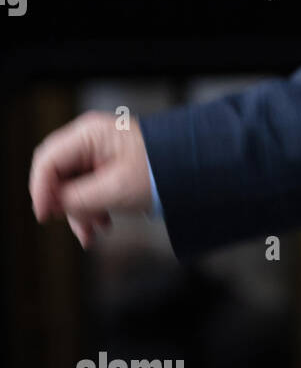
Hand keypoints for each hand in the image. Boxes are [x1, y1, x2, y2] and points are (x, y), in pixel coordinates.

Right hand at [28, 110, 152, 248]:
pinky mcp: (105, 164)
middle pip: (55, 173)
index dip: (40, 190)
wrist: (193, 169)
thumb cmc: (160, 170)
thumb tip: (50, 205)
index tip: (45, 217)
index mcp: (89, 134)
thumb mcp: (114, 189)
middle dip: (61, 203)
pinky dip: (90, 207)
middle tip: (74, 224)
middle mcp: (89, 137)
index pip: (47, 160)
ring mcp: (97, 150)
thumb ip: (76, 198)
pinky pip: (85, 187)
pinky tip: (101, 226)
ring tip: (93, 233)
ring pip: (70, 184)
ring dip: (78, 211)